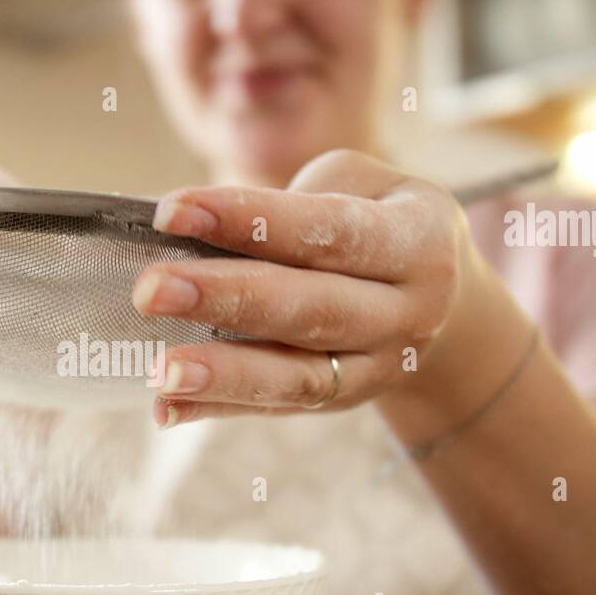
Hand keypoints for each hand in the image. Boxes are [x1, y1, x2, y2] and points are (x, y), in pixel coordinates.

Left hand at [134, 149, 493, 427]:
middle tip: (150, 289)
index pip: (325, 231)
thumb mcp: (362, 186)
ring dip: (224, 374)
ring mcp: (378, 368)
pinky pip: (277, 408)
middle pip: (311, 308)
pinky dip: (218, 408)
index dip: (247, 220)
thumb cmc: (378, 220)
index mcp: (418, 241)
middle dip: (226, 297)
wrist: (445, 302)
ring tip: (160, 370)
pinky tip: (166, 407)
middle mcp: (408, 312)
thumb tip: (184, 234)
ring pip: (299, 376)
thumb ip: (290, 206)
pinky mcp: (344, 403)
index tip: (169, 211)